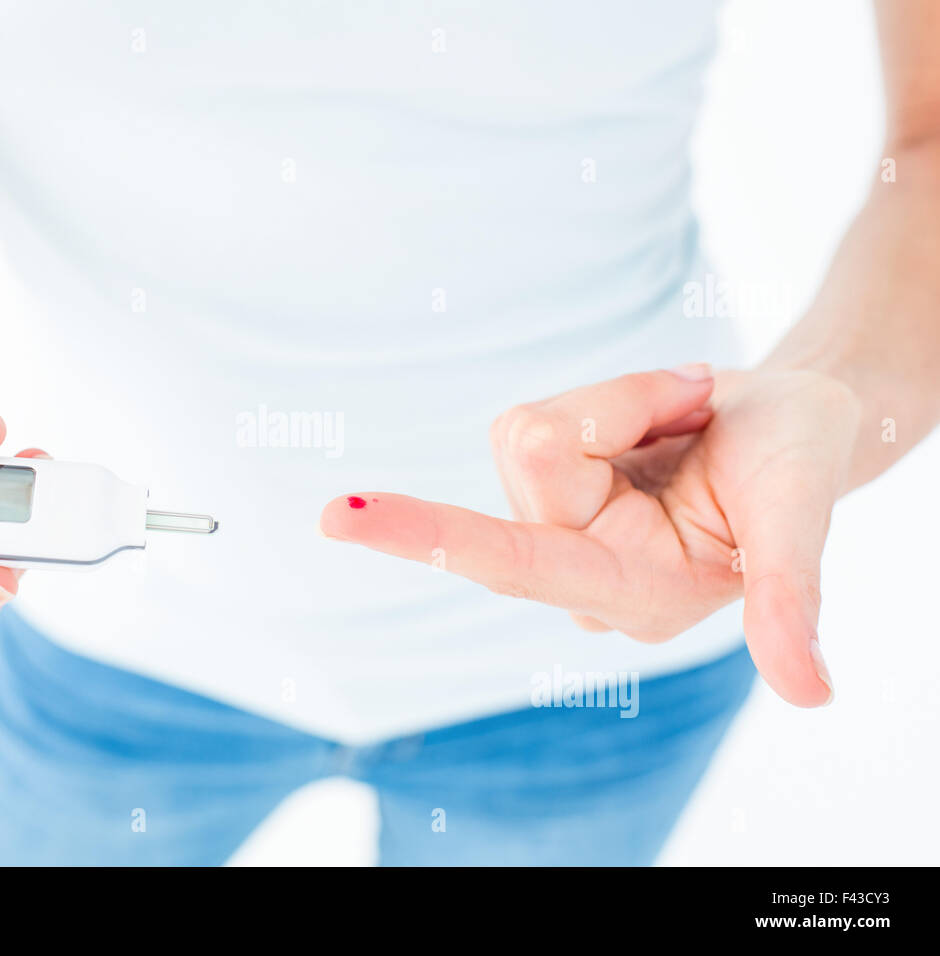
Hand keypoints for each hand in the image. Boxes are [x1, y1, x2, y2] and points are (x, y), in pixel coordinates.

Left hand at [318, 365, 861, 706]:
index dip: (431, 539)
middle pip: (537, 454)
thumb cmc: (798, 460)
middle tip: (698, 402)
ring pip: (532, 432)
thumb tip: (811, 696)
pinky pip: (537, 419)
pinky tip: (651, 421)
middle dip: (623, 407)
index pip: (513, 564)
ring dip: (619, 401)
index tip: (339, 516)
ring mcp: (555, 528)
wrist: (793, 421)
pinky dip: (605, 400)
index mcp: (631, 590)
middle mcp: (578, 572)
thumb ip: (788, 597)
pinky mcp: (543, 489)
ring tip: (682, 418)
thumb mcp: (801, 514)